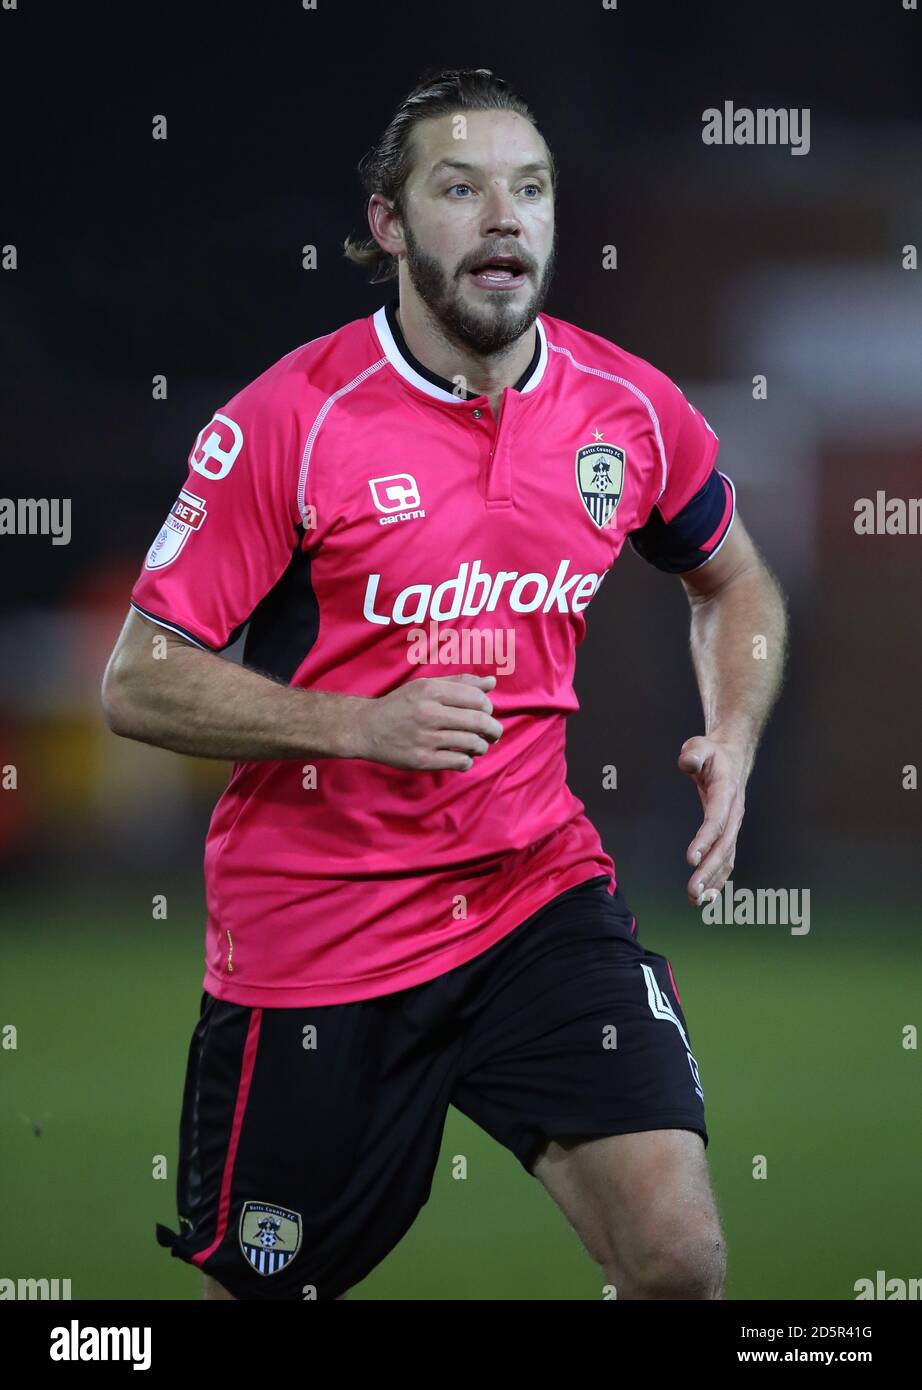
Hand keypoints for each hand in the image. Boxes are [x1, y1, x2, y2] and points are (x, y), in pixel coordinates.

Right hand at [356, 674, 502, 771]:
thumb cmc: (400, 705)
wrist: (366, 728)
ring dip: (482, 746)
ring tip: (478, 745)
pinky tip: (463, 756)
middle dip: (493, 729)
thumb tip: (491, 682)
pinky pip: (459, 762)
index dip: (488, 706)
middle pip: (479, 721)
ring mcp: (426, 738)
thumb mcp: (425, 686)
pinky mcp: (422, 760)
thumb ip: (459, 683)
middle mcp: (429, 713)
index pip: (477, 697)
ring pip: (472, 743)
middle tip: (493, 733)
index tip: (486, 712)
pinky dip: (468, 760)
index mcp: (431, 691)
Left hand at [678, 734, 750, 906]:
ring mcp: (733, 825)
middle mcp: (733, 813)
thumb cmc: (710, 753)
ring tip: (696, 900)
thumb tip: (687, 763)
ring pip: (727, 857)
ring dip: (713, 880)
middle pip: (723, 846)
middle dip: (709, 870)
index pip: (716, 819)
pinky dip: (718, 878)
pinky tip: (707, 897)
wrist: (732, 756)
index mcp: (726, 792)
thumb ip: (693, 754)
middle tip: (692, 892)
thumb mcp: (699, 746)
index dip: (705, 839)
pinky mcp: (728, 833)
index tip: (691, 859)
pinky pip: (726, 859)